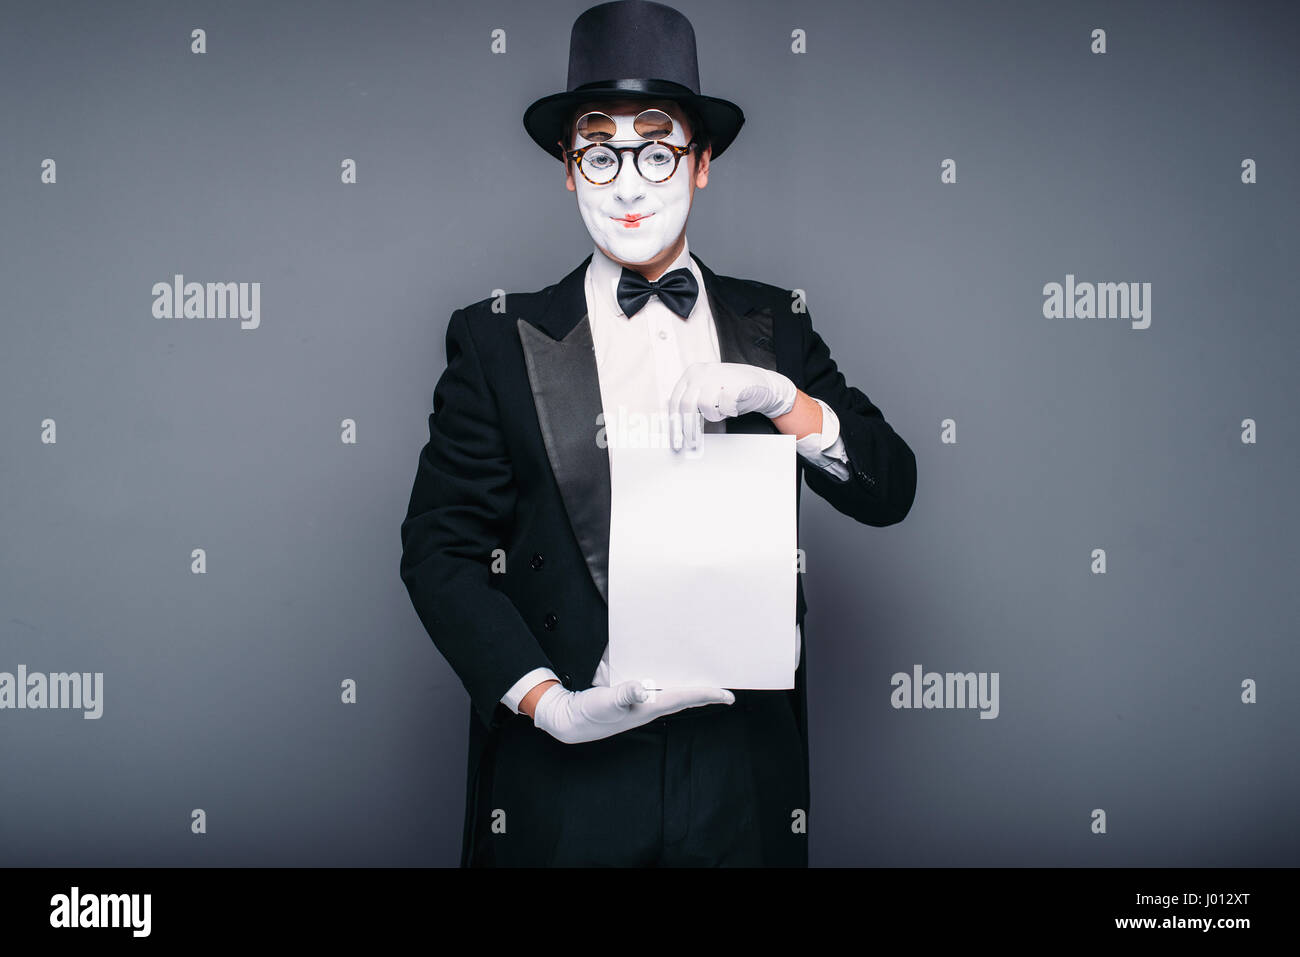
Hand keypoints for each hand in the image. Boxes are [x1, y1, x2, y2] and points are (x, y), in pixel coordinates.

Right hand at [531, 680, 734, 744]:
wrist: (566, 716)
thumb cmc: (589, 716)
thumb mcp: (605, 703)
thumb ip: (624, 694)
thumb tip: (642, 688)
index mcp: (649, 706)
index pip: (685, 697)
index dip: (708, 696)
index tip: (728, 695)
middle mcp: (648, 699)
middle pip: (681, 689)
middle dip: (701, 682)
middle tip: (721, 674)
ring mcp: (637, 693)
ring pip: (665, 679)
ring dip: (679, 670)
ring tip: (698, 660)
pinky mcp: (625, 685)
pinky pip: (645, 671)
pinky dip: (653, 661)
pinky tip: (657, 651)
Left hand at [668, 361, 796, 450]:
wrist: (763, 384)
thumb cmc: (734, 390)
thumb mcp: (707, 390)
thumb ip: (692, 401)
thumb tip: (677, 424)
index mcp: (692, 373)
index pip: (675, 400)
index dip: (674, 423)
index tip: (676, 439)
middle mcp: (702, 372)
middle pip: (686, 405)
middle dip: (689, 427)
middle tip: (692, 441)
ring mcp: (717, 376)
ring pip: (704, 407)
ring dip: (713, 416)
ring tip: (722, 411)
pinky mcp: (733, 384)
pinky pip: (723, 407)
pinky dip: (728, 412)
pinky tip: (733, 407)